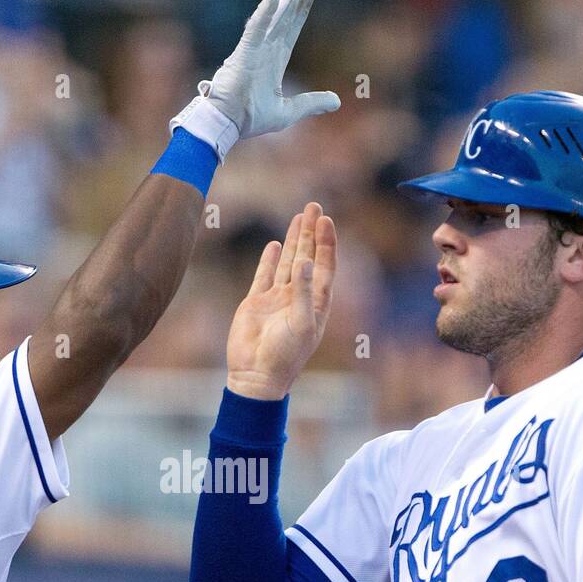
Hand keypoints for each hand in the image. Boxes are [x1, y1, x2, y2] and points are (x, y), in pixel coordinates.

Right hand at [200, 0, 339, 141]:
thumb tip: (336, 102)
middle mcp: (265, 50)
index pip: (291, 28)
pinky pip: (255, 28)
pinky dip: (264, 12)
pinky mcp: (243, 54)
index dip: (301, 9)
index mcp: (274, 61)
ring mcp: (254, 50)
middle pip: (285, 16)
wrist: (227, 126)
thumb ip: (311, 103)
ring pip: (275, 16)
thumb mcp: (288, 112)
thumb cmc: (250, 119)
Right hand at [226, 202, 336, 399]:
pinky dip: (269, 260)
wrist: (256, 375)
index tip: (326, 221)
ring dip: (293, 240)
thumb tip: (302, 261)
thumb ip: (302, 292)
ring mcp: (277, 299)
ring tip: (298, 217)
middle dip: (311, 232)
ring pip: (287, 261)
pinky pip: (264, 275)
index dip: (326, 243)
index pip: (324, 266)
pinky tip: (273, 245)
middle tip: (314, 206)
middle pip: (308, 257)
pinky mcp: (256, 303)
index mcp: (316, 304)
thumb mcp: (301, 324)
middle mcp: (298, 298)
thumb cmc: (285, 355)